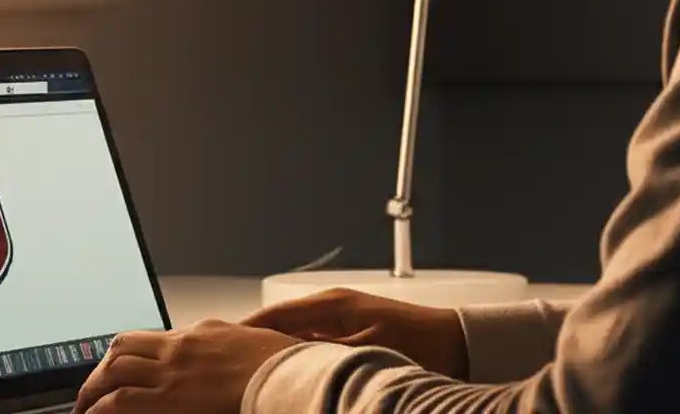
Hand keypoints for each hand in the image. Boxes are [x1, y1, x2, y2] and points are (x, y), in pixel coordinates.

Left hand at [72, 320, 300, 413]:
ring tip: (85, 407)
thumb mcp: (255, 343)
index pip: (153, 338)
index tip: (121, 369)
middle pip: (124, 349)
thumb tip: (232, 348)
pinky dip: (101, 409)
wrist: (287, 375)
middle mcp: (180, 348)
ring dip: (94, 389)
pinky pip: (120, 402)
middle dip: (102, 368)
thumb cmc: (282, 364)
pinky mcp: (168, 400)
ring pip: (114, 371)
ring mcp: (172, 372)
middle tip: (92, 389)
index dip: (130, 355)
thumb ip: (232, 346)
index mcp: (201, 333)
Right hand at [241, 287, 467, 378]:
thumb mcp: (367, 353)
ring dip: (271, 351)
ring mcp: (341, 320)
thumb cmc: (422, 344)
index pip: (274, 315)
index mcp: (332, 305)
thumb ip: (325, 357)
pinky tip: (285, 375)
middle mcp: (332, 307)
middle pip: (278, 325)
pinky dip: (293, 356)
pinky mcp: (351, 334)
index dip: (244, 331)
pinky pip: (309, 344)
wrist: (460, 344)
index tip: (219, 344)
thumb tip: (289, 364)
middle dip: (251, 342)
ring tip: (246, 370)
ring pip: (292, 336)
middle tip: (225, 360)